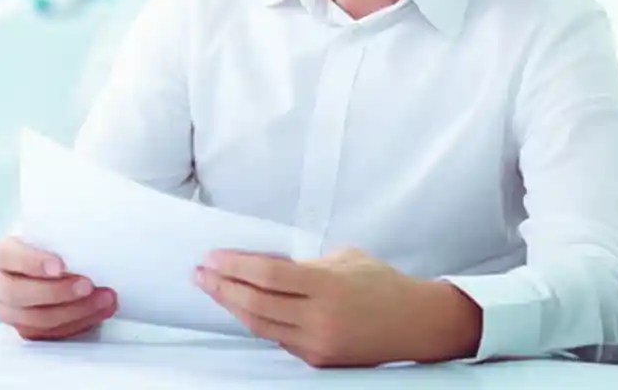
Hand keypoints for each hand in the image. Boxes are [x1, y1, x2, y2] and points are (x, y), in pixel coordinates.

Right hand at [0, 236, 118, 339]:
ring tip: (104, 299)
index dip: (33, 262)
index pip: (8, 257)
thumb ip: (58, 236)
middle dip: (58, 293)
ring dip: (75, 312)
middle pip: (19, 295)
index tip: (60, 265)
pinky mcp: (26, 330)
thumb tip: (88, 235)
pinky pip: (50, 334)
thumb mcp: (46, 232)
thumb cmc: (45, 245)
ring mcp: (8, 312)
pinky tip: (98, 312)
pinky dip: (78, 324)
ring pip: (36, 320)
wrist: (39, 265)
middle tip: (88, 285)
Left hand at [195, 248, 480, 367]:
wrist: (417, 324)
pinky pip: (277, 339)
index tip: (211, 258)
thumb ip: (304, 263)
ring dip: (231, 306)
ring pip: (260, 326)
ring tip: (212, 289)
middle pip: (255, 304)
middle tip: (200, 274)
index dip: (234, 267)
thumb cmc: (382, 283)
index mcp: (327, 286)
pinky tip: (241, 307)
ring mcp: (318, 343)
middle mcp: (320, 318)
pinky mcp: (319, 360)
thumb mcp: (343, 259)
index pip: (267, 276)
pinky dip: (256, 322)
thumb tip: (263, 264)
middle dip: (221, 288)